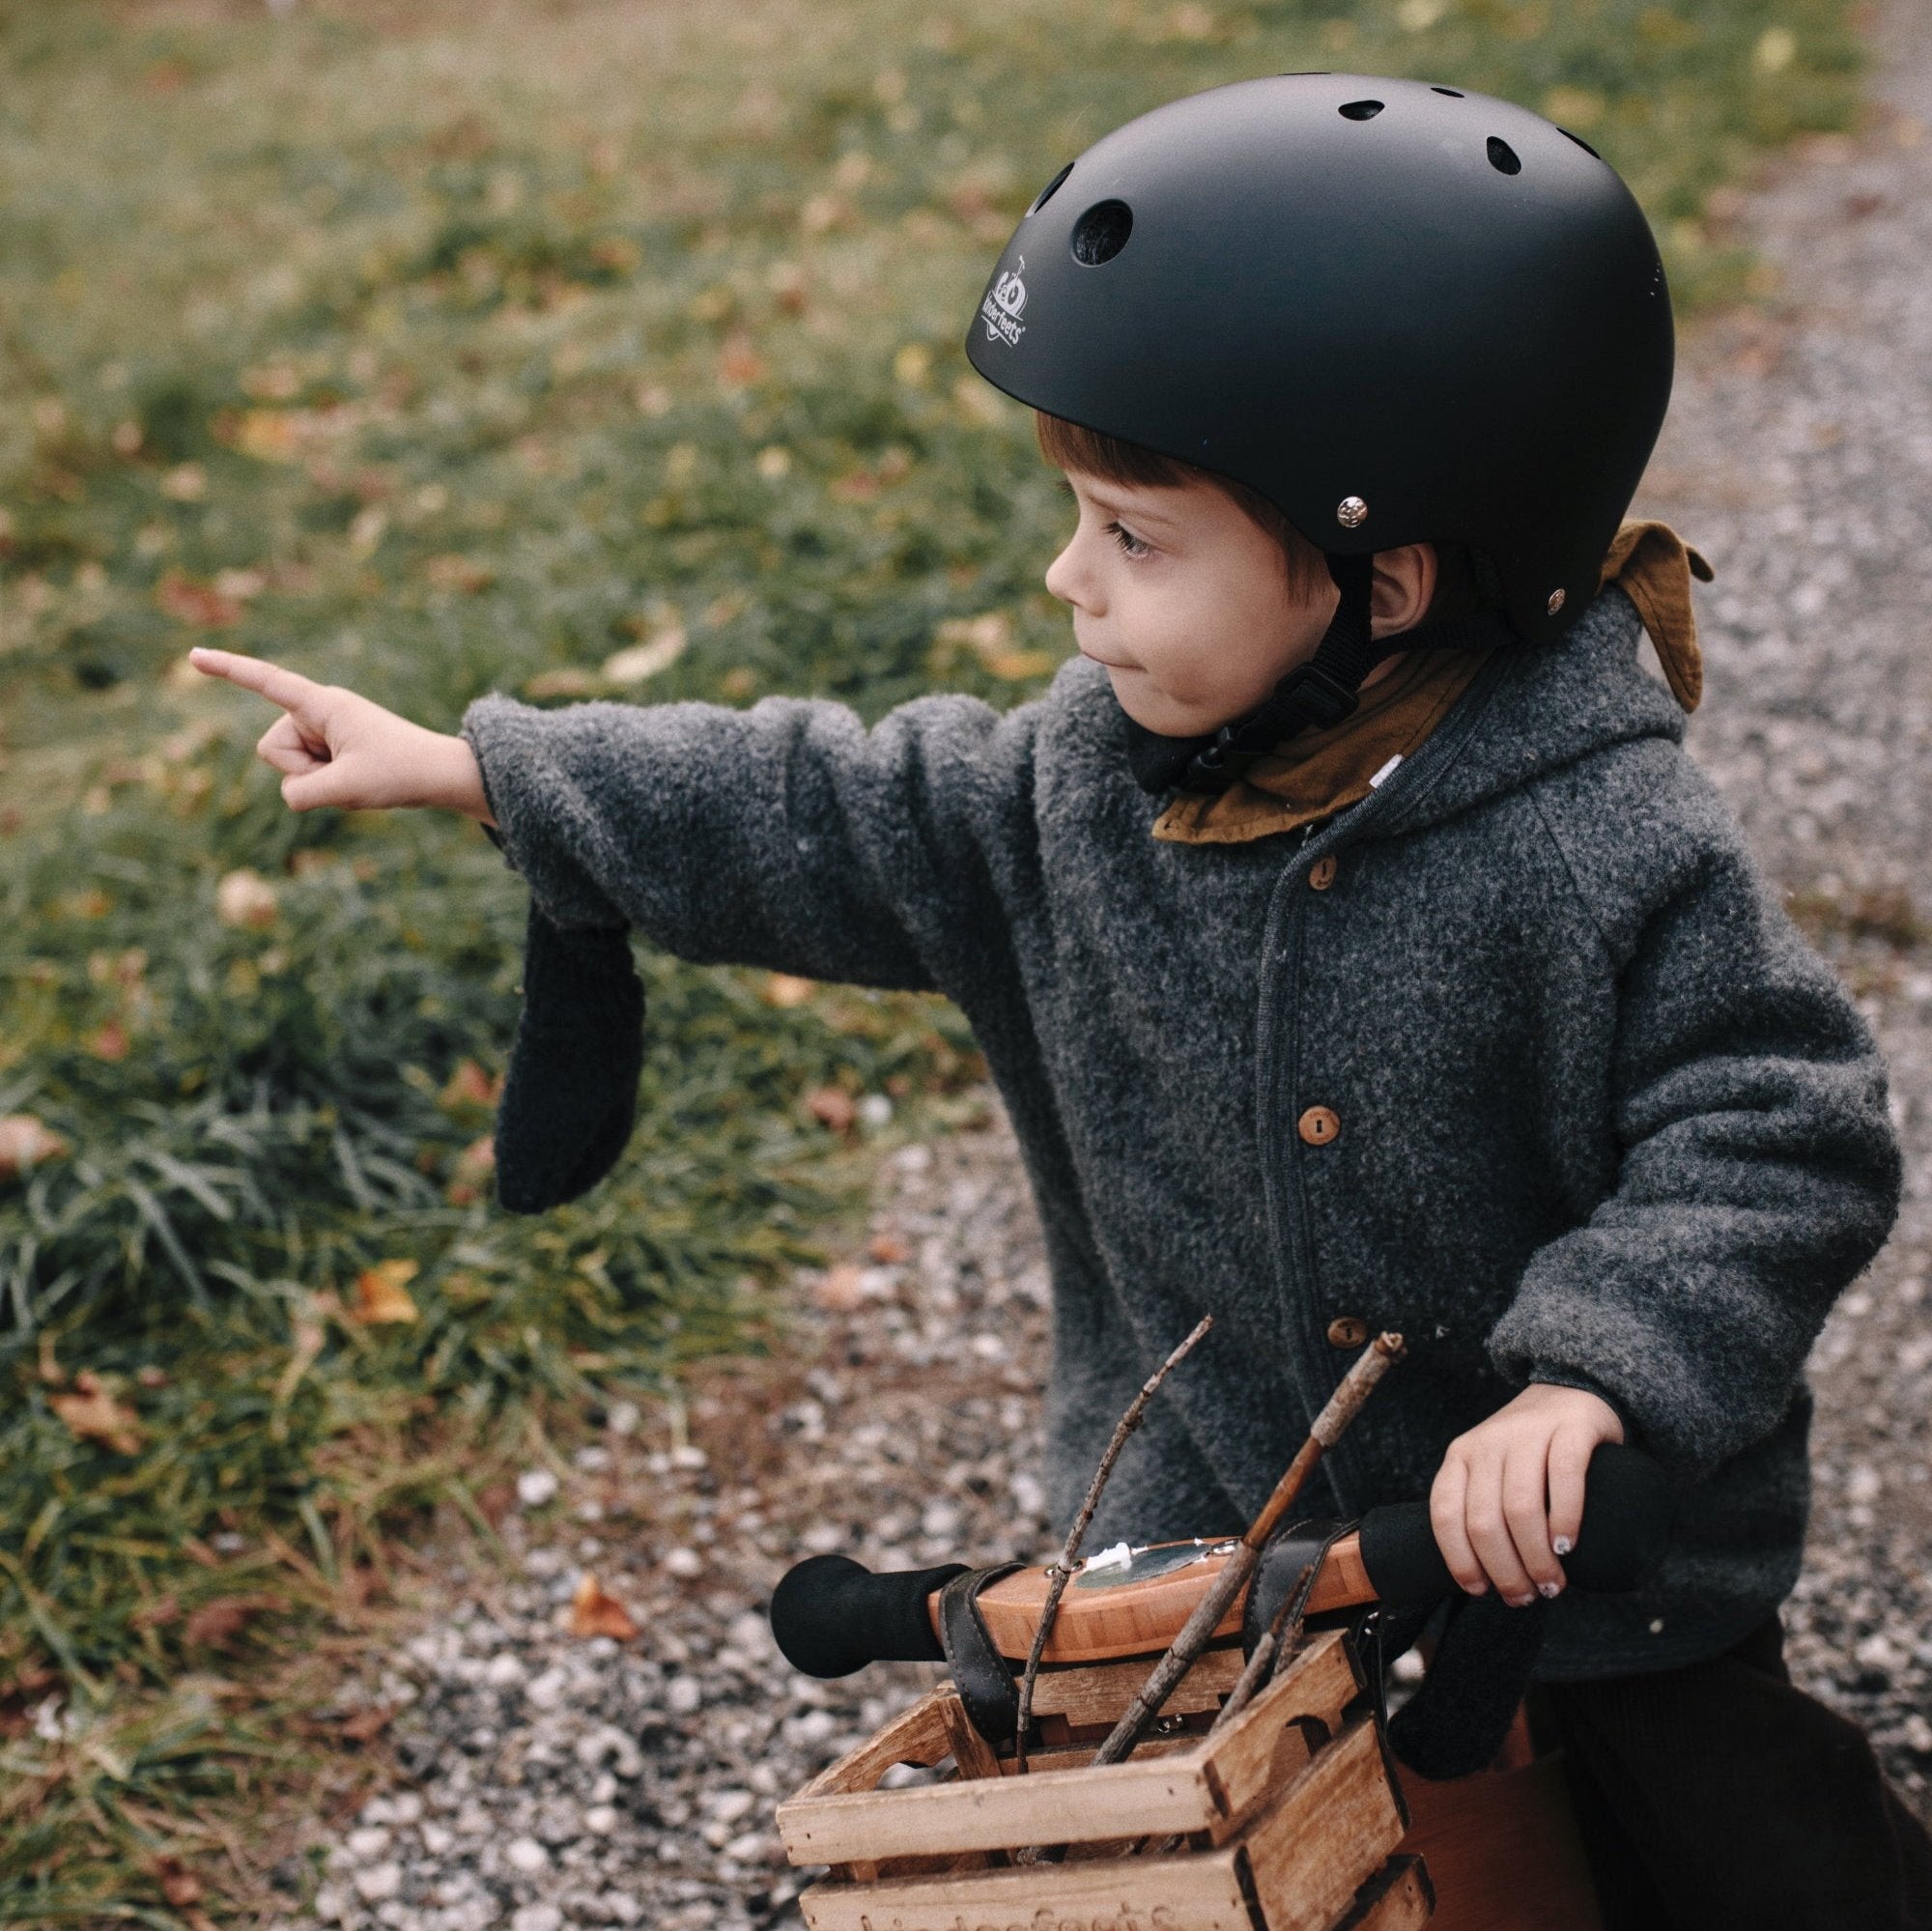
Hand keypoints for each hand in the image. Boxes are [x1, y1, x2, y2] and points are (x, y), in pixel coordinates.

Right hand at [189, 648, 492, 822]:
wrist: (440, 775)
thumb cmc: (400, 773)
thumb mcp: (346, 789)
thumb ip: (302, 794)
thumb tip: (291, 795)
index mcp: (323, 705)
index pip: (268, 682)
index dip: (229, 670)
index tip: (194, 656)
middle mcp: (318, 712)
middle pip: (272, 749)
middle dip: (301, 770)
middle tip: (350, 772)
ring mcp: (324, 730)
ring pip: (288, 768)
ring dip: (318, 781)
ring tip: (358, 776)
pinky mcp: (331, 748)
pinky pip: (307, 776)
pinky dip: (328, 786)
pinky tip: (359, 780)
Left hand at [1428, 1383, 1624, 1606]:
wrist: (1572, 1389)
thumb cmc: (1530, 1451)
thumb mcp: (1493, 1471)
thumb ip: (1483, 1507)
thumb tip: (1486, 1581)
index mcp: (1460, 1456)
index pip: (1445, 1514)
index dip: (1460, 1560)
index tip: (1482, 1591)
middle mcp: (1487, 1442)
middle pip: (1484, 1520)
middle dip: (1505, 1570)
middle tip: (1528, 1597)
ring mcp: (1527, 1432)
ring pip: (1520, 1506)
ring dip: (1535, 1557)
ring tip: (1552, 1584)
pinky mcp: (1570, 1427)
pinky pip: (1564, 1476)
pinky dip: (1565, 1518)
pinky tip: (1568, 1546)